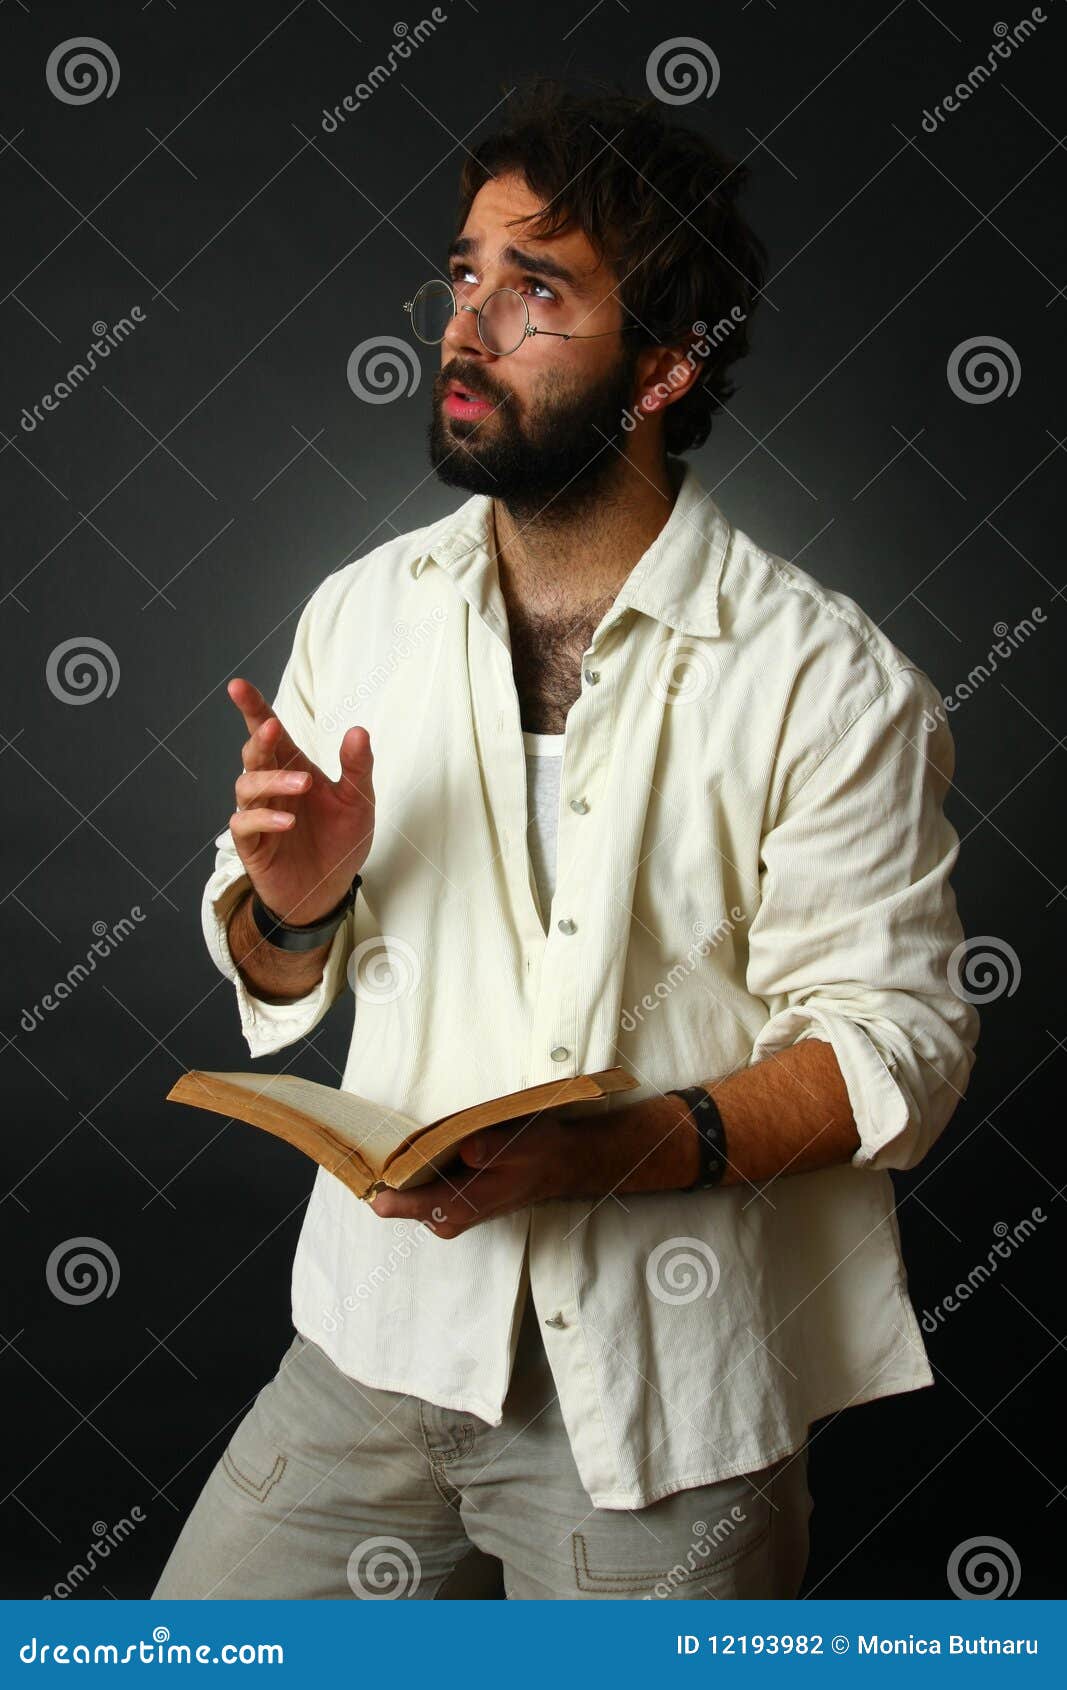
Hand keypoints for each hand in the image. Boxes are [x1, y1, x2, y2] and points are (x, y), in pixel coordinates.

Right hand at [226, 677, 373, 924]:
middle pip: (254, 754)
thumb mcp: (358, 802)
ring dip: (272, 781)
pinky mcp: (252, 844)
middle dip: (258, 739)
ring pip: (247, 786)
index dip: (253, 709)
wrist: (330, 891)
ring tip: (302, 785)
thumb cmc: (339, 841)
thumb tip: (358, 730)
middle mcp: (272, 787)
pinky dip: (263, 819)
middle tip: (272, 729)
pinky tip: (286, 822)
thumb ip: (357, 768)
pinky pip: (245, 823)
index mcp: (293, 769)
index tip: (238, 686)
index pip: (270, 734)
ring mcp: (259, 814)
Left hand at [369, 1112, 579, 1238]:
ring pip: (405, 1194)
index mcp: (460, 1206)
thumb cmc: (537, 1153)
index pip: (400, 1204)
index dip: (375, 1182)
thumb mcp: (520, 1142)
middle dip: (390, 1169)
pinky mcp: (447, 1207)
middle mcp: (447, 1219)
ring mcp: (446, 1216)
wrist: (557, 1166)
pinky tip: (428, 1150)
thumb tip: (466, 1150)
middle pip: (395, 1197)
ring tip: (416, 1140)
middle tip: (386, 1137)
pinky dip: (414, 1171)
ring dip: (404, 1168)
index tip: (358, 1159)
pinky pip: (416, 1191)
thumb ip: (492, 1148)